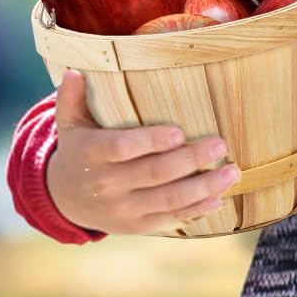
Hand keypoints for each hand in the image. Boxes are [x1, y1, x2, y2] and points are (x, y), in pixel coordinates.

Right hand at [45, 69, 240, 233]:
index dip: (150, 141)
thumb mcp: (68, 124)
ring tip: (232, 172)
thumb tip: (73, 71)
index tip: (179, 132)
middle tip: (220, 144)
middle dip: (191, 160)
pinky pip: (170, 219)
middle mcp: (107, 184)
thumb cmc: (77, 151)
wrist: (64, 199)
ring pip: (168, 200)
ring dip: (204, 187)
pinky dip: (196, 211)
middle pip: (154, 173)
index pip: (122, 148)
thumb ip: (71, 97)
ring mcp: (123, 209)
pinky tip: (219, 198)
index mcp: (91, 154)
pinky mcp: (137, 225)